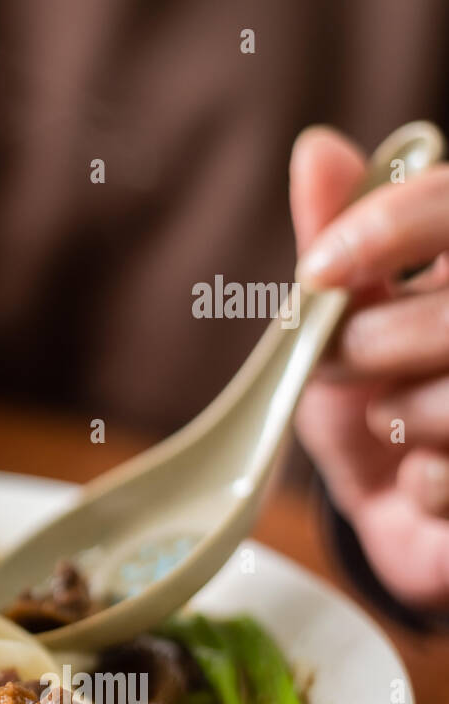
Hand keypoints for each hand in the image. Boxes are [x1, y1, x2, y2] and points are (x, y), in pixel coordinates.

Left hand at [293, 126, 448, 610]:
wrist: (409, 517)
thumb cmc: (380, 400)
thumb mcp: (345, 320)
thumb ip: (339, 236)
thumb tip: (316, 148)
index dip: (392, 225)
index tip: (318, 269)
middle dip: (374, 342)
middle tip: (335, 364)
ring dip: (403, 417)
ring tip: (394, 423)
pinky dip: (427, 484)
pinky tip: (424, 479)